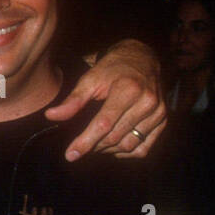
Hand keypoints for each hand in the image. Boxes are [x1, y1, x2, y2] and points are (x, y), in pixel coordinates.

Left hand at [46, 39, 165, 159]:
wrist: (142, 59)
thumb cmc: (113, 69)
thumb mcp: (91, 79)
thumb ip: (73, 100)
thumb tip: (51, 116)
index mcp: (128, 90)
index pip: (103, 124)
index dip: (85, 141)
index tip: (70, 154)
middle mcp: (147, 102)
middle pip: (115, 137)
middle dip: (94, 146)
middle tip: (80, 146)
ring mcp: (158, 113)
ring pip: (129, 145)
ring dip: (108, 150)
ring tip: (95, 144)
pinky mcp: (163, 121)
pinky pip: (143, 148)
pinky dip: (126, 152)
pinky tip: (114, 146)